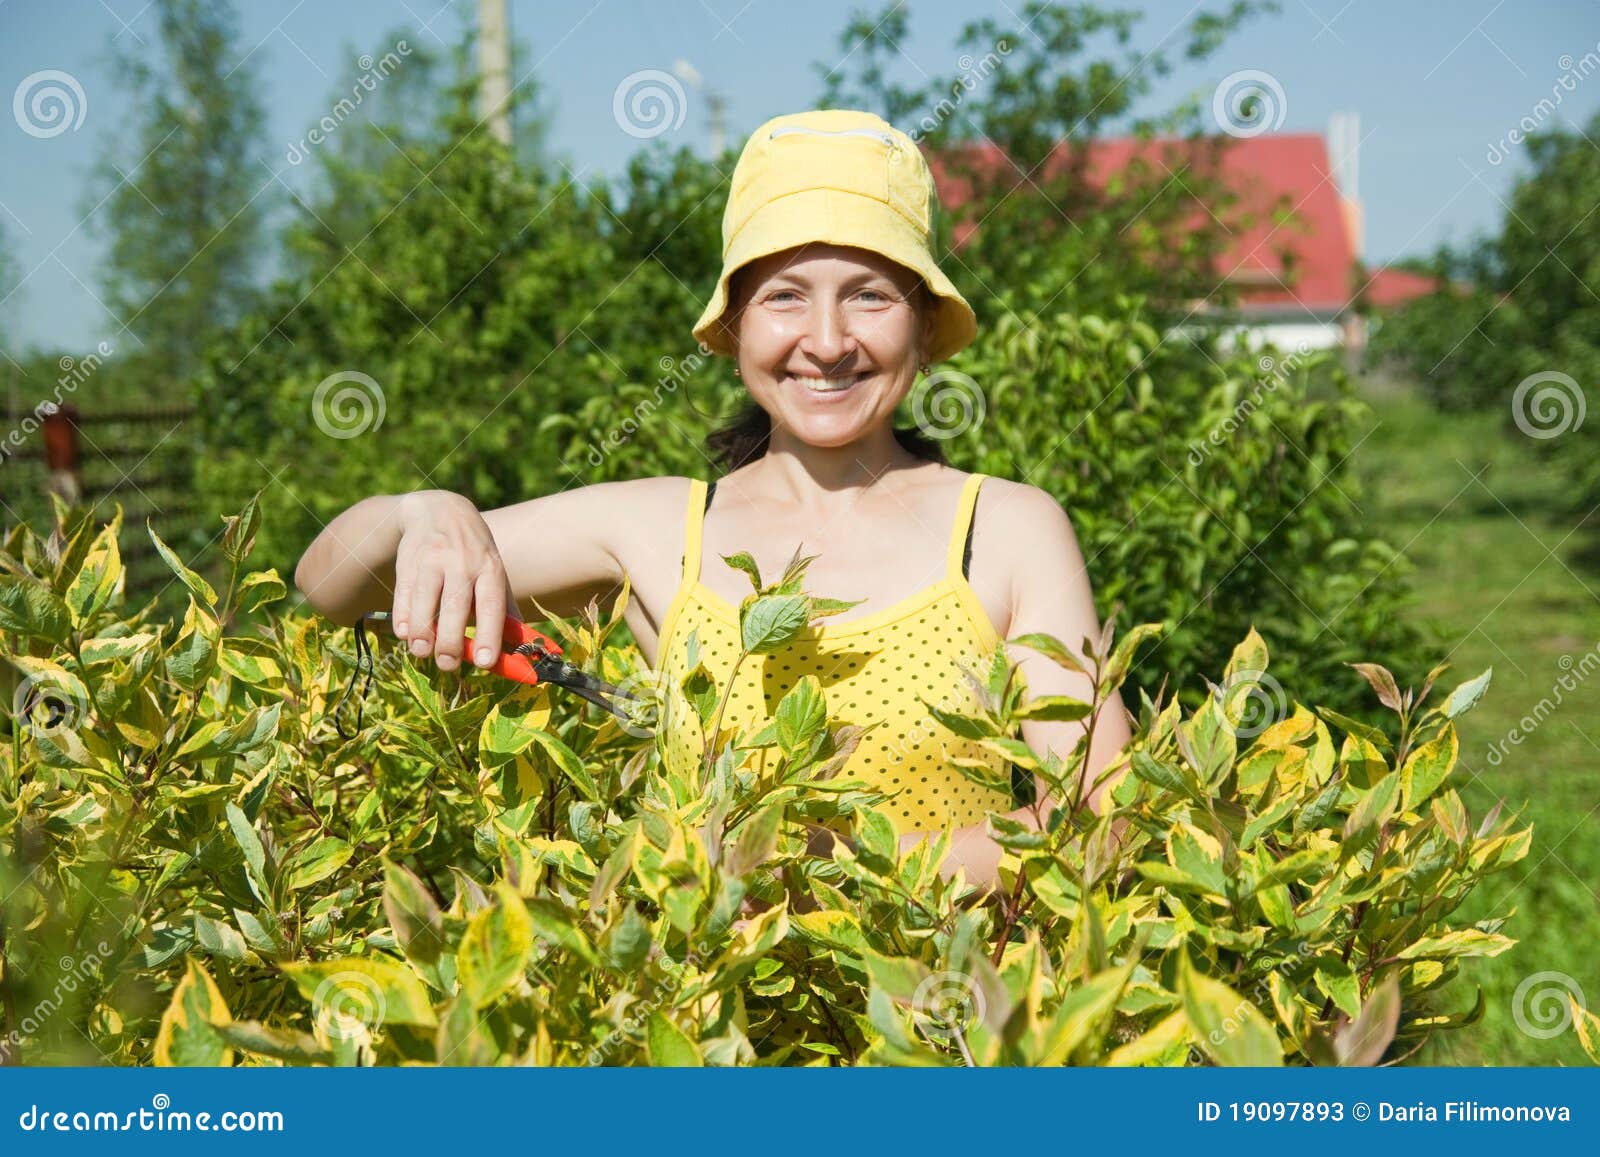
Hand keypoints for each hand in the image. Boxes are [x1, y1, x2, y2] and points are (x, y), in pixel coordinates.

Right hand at [390, 490, 515, 672]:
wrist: (439, 510)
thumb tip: (519, 648)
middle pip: (456, 606)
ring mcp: (433, 559)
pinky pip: (404, 592)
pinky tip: (404, 633)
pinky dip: (403, 616)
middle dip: (450, 641)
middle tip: (447, 664)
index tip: (484, 662)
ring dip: (422, 632)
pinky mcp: (408, 559)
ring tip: (423, 653)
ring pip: (425, 600)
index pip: (492, 605)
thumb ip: (503, 608)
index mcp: (490, 568)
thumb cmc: (473, 552)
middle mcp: (463, 562)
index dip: (488, 634)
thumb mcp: (493, 571)